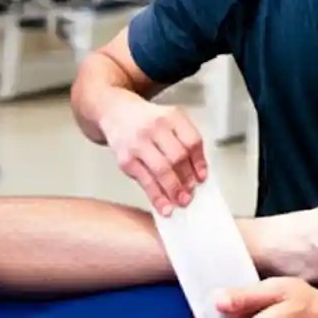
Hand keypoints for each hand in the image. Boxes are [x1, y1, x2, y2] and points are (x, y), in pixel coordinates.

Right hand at [99, 96, 206, 214]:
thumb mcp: (171, 121)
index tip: (203, 178)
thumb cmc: (148, 121)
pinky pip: (144, 180)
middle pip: (177, 157)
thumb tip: (198, 173)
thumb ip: (186, 141)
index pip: (192, 141)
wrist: (115, 112)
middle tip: (192, 194)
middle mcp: (156, 128)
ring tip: (181, 202)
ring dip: (173, 190)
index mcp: (173, 117)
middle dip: (187, 179)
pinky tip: (163, 206)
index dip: (199, 162)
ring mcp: (139, 143)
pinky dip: (156, 196)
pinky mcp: (125, 159)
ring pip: (161, 170)